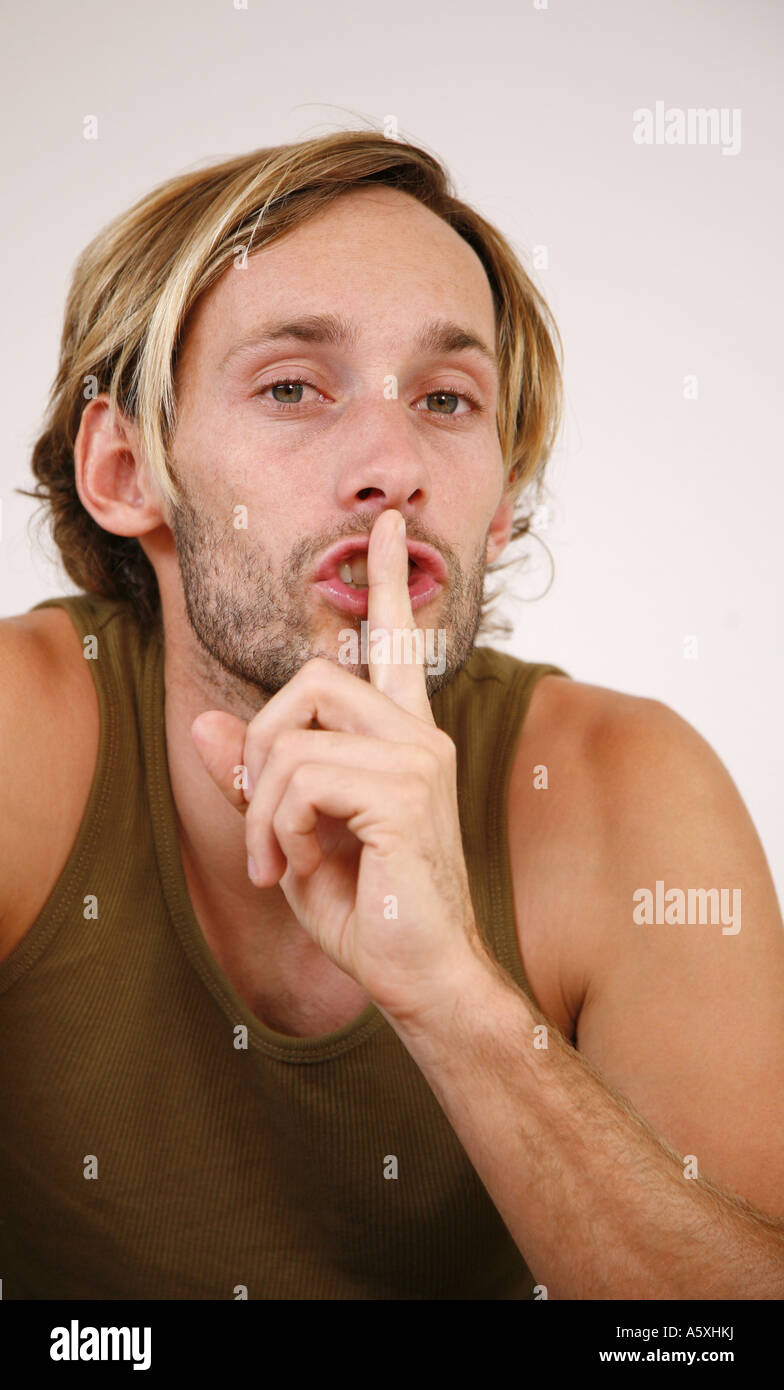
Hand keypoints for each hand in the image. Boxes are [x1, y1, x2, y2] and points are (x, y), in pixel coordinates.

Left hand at [190, 509, 485, 1025]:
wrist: (421, 976)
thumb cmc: (372, 909)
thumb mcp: (295, 835)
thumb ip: (256, 775)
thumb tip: (204, 721)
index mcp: (404, 739)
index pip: (398, 642)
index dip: (388, 580)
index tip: (387, 526)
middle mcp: (417, 737)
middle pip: (313, 677)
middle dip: (261, 743)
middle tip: (260, 816)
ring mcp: (417, 760)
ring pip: (295, 734)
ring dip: (262, 802)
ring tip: (275, 859)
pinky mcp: (403, 792)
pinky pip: (300, 775)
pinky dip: (274, 823)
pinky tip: (293, 866)